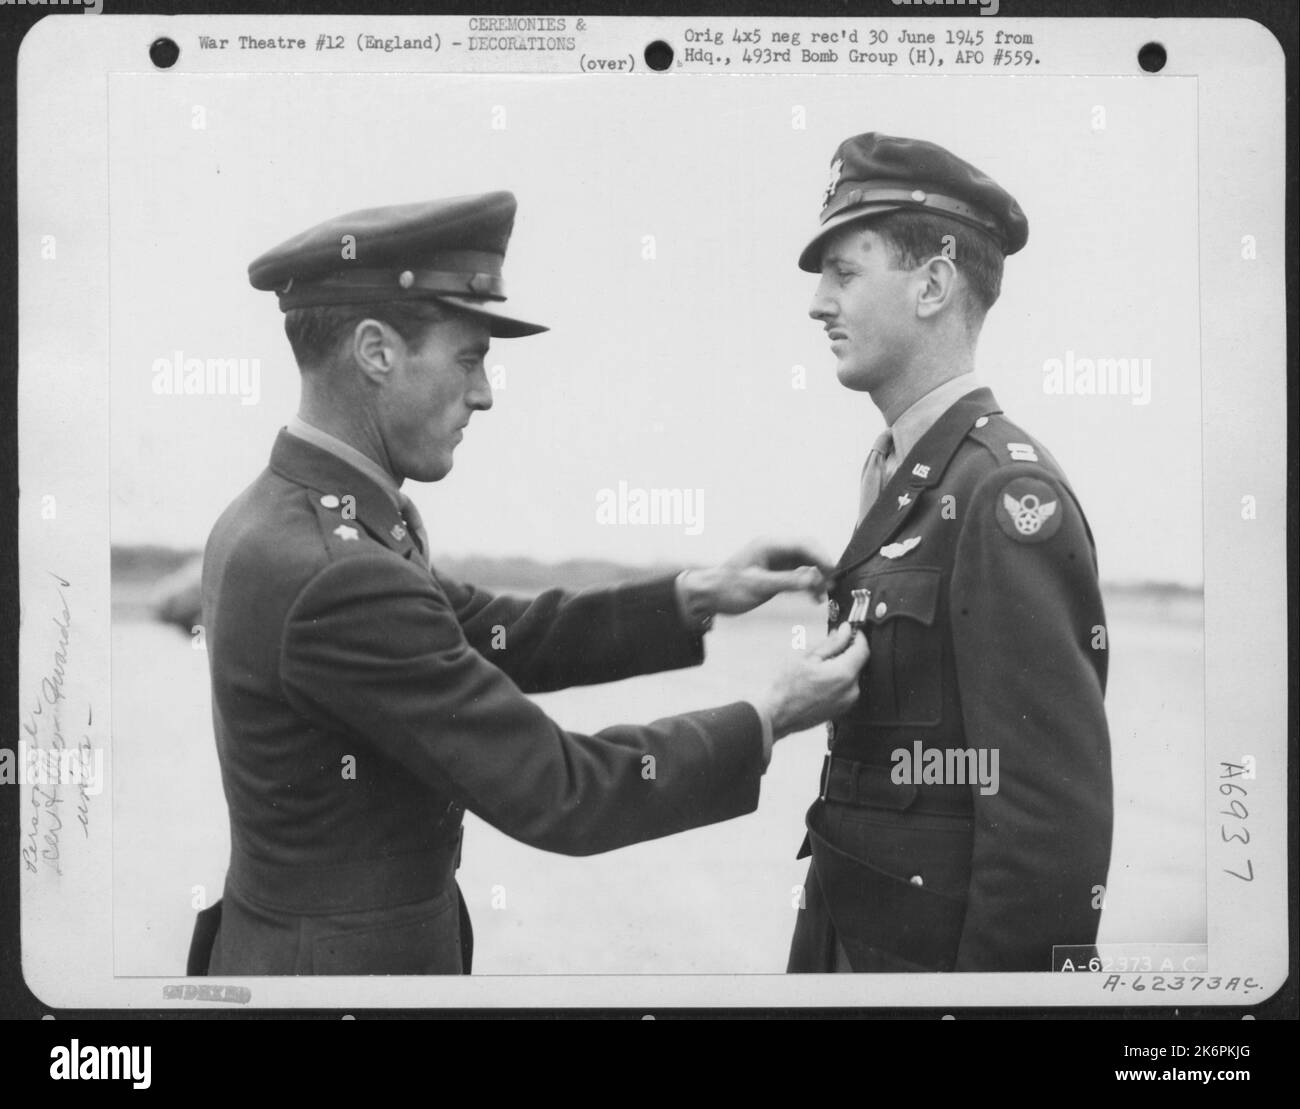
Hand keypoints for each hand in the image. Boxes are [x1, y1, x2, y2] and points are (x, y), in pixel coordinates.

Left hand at [683, 538, 834, 617]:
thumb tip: (814, 579)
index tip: (833, 569)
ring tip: (824, 594)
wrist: (710, 596)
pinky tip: (814, 597)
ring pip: (804, 564)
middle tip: (832, 583)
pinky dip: (807, 584)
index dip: (820, 556)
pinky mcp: (774, 573)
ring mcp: (774, 561)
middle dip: (821, 567)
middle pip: (806, 552)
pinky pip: (797, 574)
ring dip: (815, 578)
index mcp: (769, 546)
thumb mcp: (759, 586)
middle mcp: (774, 550)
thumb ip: (788, 582)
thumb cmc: (728, 588)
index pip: (802, 545)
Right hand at [755, 623, 868, 739]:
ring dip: (840, 667)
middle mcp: (851, 690)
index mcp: (843, 674)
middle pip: (857, 663)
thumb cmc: (786, 687)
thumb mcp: (807, 656)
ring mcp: (847, 702)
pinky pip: (846, 688)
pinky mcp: (842, 709)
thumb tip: (846, 632)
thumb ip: (831, 643)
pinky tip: (818, 681)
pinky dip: (837, 680)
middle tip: (824, 650)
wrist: (776, 715)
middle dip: (845, 652)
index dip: (858, 637)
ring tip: (817, 668)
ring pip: (851, 676)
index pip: (863, 649)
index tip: (850, 631)